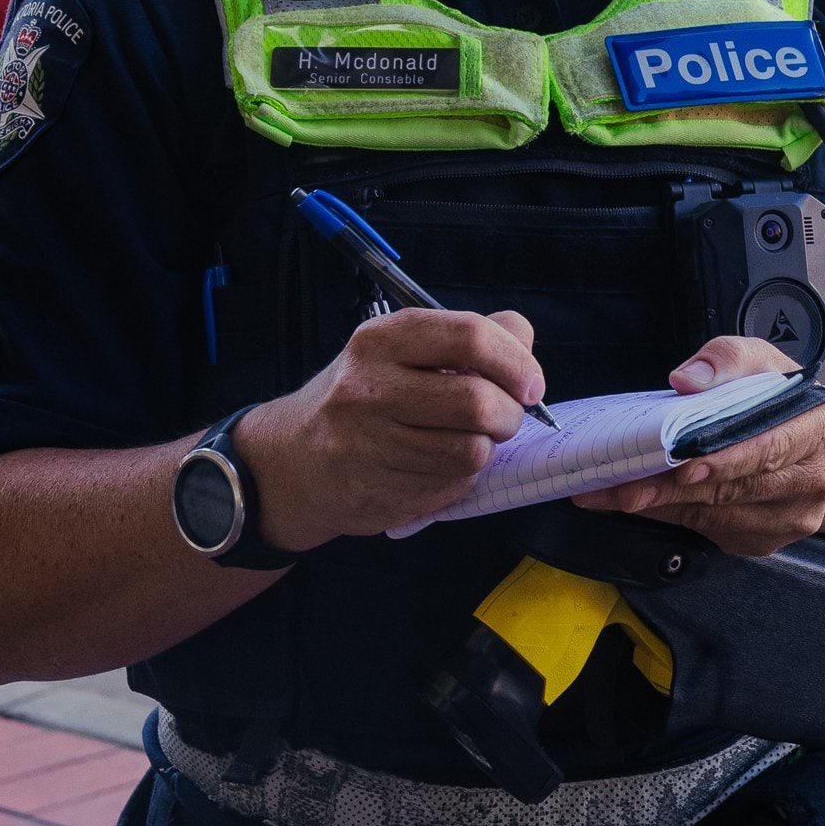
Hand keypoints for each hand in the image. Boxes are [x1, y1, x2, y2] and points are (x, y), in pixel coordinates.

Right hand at [235, 309, 545, 549]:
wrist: (293, 462)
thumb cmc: (365, 397)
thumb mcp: (404, 350)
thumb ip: (469, 338)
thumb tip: (523, 341)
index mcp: (383, 339)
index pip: (470, 337)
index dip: (517, 363)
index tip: (531, 383)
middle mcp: (369, 387)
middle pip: (477, 401)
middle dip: (509, 414)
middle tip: (504, 418)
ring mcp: (367, 442)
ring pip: (470, 450)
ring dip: (485, 449)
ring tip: (466, 440)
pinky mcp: (374, 489)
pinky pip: (450, 484)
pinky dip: (459, 478)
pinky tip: (435, 466)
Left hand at [574, 336, 824, 555]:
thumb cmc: (792, 406)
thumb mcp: (767, 363)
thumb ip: (728, 359)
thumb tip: (687, 380)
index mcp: (816, 431)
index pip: (767, 447)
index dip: (724, 459)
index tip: (681, 463)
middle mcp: (810, 482)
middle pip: (731, 489)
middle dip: (669, 487)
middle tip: (620, 485)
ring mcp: (790, 519)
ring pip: (714, 516)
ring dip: (661, 505)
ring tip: (615, 493)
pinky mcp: (766, 542)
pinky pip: (710, 532)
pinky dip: (674, 516)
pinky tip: (648, 503)